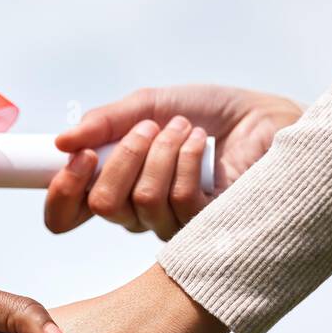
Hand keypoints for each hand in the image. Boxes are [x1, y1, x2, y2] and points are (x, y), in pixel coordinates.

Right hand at [45, 85, 301, 238]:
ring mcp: (173, 225)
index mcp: (119, 186)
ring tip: (186, 130)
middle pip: (102, 205)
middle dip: (121, 156)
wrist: (270, 119)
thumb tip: (62, 141)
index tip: (75, 156)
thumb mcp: (152, 104)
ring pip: (140, 201)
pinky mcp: (206, 228)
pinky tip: (203, 146)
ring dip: (161, 153)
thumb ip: (106, 121)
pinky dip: (187, 163)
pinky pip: (178, 201)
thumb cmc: (216, 114)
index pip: (68, 214)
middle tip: (148, 128)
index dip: (61, 193)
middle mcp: (141, 213)